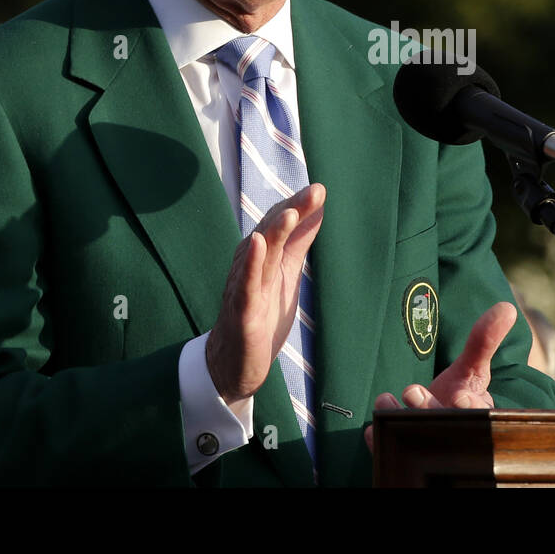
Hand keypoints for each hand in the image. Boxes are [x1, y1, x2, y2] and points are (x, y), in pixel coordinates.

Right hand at [206, 183, 325, 404]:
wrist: (234, 364)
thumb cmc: (261, 315)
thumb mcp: (286, 273)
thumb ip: (298, 242)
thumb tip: (316, 210)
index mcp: (263, 256)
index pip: (280, 223)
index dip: (299, 206)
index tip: (320, 189)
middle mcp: (250, 265)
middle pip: (271, 232)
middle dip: (292, 210)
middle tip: (315, 191)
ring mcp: (244, 288)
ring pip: (259, 255)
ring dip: (274, 232)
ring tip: (291, 212)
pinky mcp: (242, 312)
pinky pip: (246, 286)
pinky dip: (251, 264)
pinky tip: (258, 245)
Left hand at [364, 301, 516, 453]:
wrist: (437, 427)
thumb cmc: (458, 395)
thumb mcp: (471, 369)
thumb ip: (484, 341)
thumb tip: (507, 306)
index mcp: (479, 420)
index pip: (480, 420)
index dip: (471, 409)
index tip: (461, 396)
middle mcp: (459, 440)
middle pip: (448, 432)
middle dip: (430, 410)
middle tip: (413, 390)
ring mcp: (433, 451)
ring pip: (419, 443)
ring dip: (401, 420)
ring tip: (385, 399)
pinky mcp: (409, 461)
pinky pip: (393, 458)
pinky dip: (380, 443)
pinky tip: (371, 430)